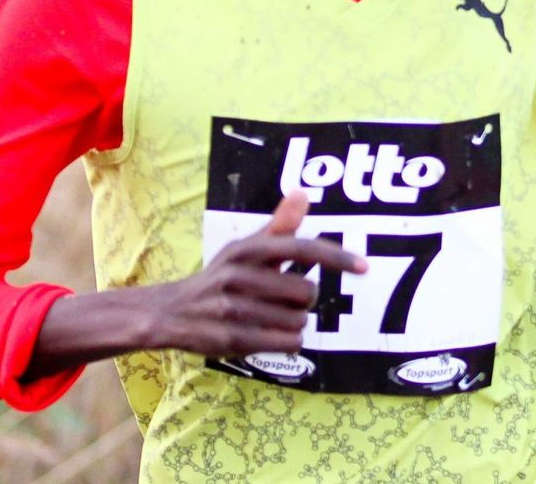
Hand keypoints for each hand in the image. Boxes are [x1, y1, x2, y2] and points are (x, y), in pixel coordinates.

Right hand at [147, 190, 367, 357]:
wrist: (170, 312)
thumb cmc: (220, 278)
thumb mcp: (244, 249)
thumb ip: (278, 226)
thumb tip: (302, 193)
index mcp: (246, 249)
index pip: (300, 249)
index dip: (335, 257)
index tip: (364, 266)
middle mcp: (238, 275)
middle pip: (306, 291)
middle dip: (305, 300)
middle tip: (284, 299)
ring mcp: (233, 308)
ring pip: (298, 320)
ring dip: (295, 323)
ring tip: (271, 317)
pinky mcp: (231, 339)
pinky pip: (286, 343)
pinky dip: (288, 341)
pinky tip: (269, 335)